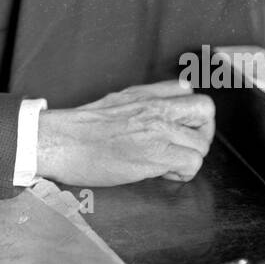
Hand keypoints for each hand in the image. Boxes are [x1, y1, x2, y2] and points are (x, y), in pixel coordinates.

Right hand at [36, 81, 214, 186]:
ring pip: (201, 143)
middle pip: (205, 110)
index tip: (181, 126)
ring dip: (190, 157)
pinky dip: (182, 173)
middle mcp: (154, 108)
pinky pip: (192, 164)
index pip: (188, 89)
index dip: (189, 112)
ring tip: (169, 164)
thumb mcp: (113, 102)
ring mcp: (157, 130)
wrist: (60, 141)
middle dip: (202, 131)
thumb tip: (157, 108)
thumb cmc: (78, 128)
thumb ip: (140, 101)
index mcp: (143, 95)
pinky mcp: (155, 155)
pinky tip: (163, 174)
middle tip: (185, 145)